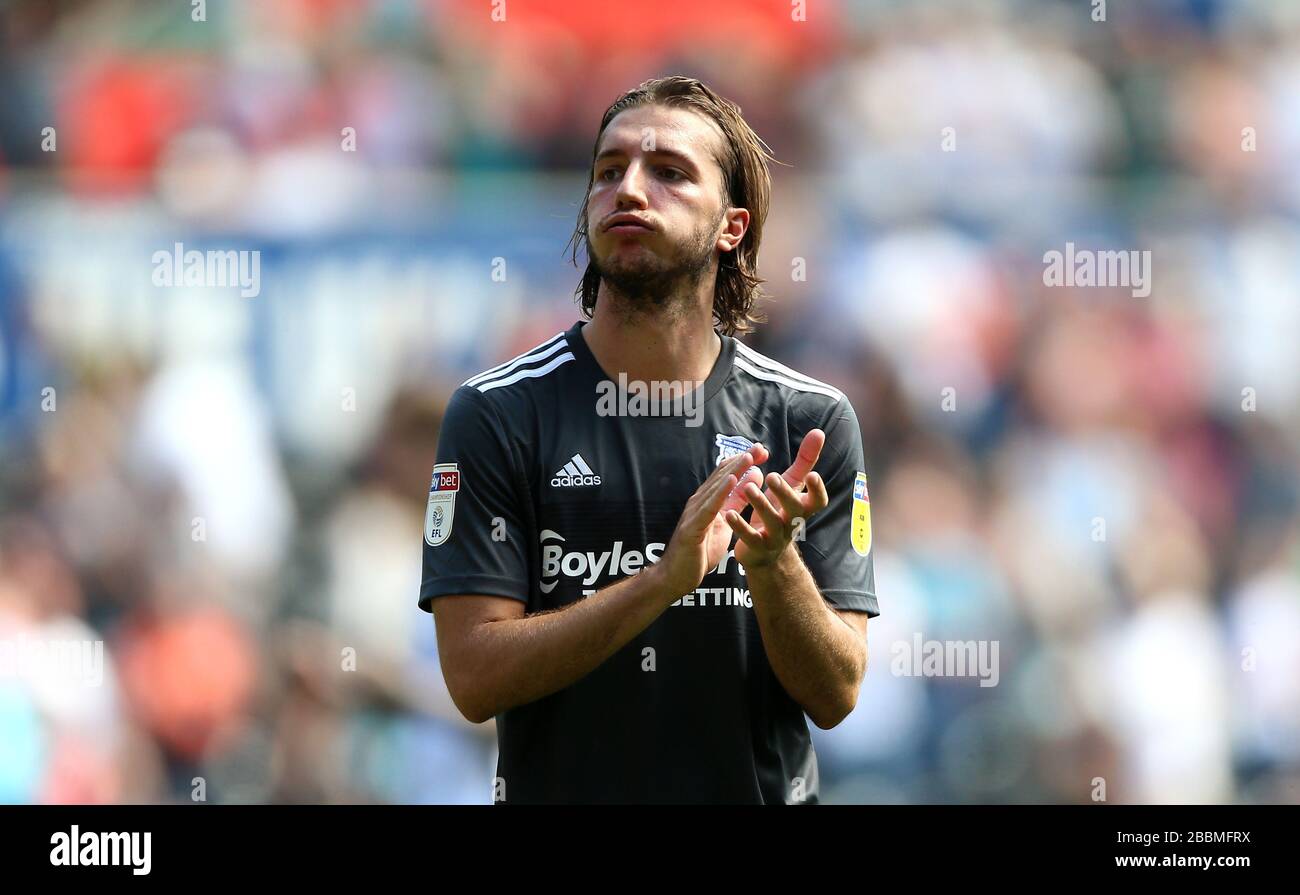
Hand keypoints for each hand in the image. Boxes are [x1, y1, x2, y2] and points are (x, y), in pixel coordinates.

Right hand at [653, 447, 765, 597]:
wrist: (677, 576)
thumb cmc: (700, 550)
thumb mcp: (725, 522)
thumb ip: (736, 501)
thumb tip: (753, 477)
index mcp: (707, 500)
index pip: (726, 475)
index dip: (743, 461)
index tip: (762, 450)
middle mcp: (699, 501)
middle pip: (722, 476)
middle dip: (742, 460)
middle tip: (760, 447)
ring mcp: (694, 513)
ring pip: (716, 487)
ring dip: (733, 471)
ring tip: (748, 457)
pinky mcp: (692, 527)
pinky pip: (708, 508)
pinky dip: (720, 493)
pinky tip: (731, 481)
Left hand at [725, 429, 828, 569]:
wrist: (766, 552)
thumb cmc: (781, 511)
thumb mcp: (793, 486)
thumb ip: (804, 461)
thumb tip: (819, 432)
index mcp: (803, 508)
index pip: (818, 501)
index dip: (817, 490)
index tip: (813, 475)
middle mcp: (793, 523)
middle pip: (794, 509)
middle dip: (784, 493)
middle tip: (771, 476)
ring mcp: (776, 537)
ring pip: (771, 521)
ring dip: (759, 504)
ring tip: (747, 487)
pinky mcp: (758, 547)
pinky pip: (750, 537)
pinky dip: (740, 526)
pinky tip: (728, 512)